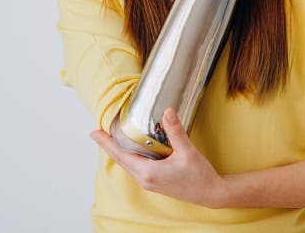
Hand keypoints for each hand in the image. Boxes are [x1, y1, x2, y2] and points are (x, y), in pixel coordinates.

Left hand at [90, 107, 226, 207]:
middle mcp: (145, 179)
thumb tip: (167, 112)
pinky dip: (131, 157)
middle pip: (121, 160)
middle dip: (109, 146)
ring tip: (113, 139)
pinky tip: (134, 150)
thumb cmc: (199, 176)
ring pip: (129, 164)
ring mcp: (150, 182)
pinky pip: (137, 168)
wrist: (210, 193)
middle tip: (98, 132)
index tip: (94, 133)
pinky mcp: (155, 182)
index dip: (106, 143)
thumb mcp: (187, 151)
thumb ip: (175, 131)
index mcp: (148, 172)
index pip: (121, 155)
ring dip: (120, 152)